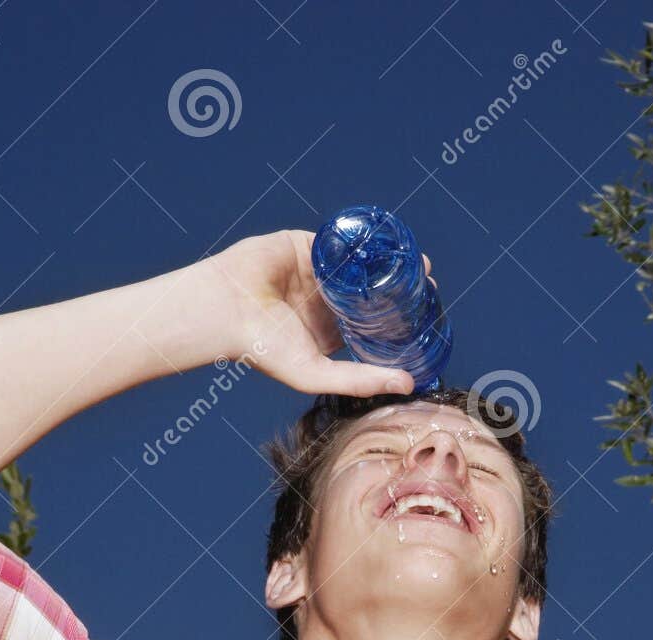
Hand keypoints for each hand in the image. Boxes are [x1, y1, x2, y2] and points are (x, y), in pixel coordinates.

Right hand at [207, 229, 429, 397]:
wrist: (226, 307)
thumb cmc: (263, 348)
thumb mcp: (315, 373)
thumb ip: (359, 379)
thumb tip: (409, 385)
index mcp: (330, 331)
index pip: (374, 324)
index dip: (399, 319)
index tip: (426, 314)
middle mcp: (326, 301)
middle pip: (372, 290)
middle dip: (399, 286)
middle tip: (426, 282)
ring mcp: (317, 272)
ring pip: (360, 263)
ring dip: (385, 260)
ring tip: (413, 259)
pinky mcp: (306, 246)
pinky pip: (340, 240)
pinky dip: (361, 239)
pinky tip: (386, 240)